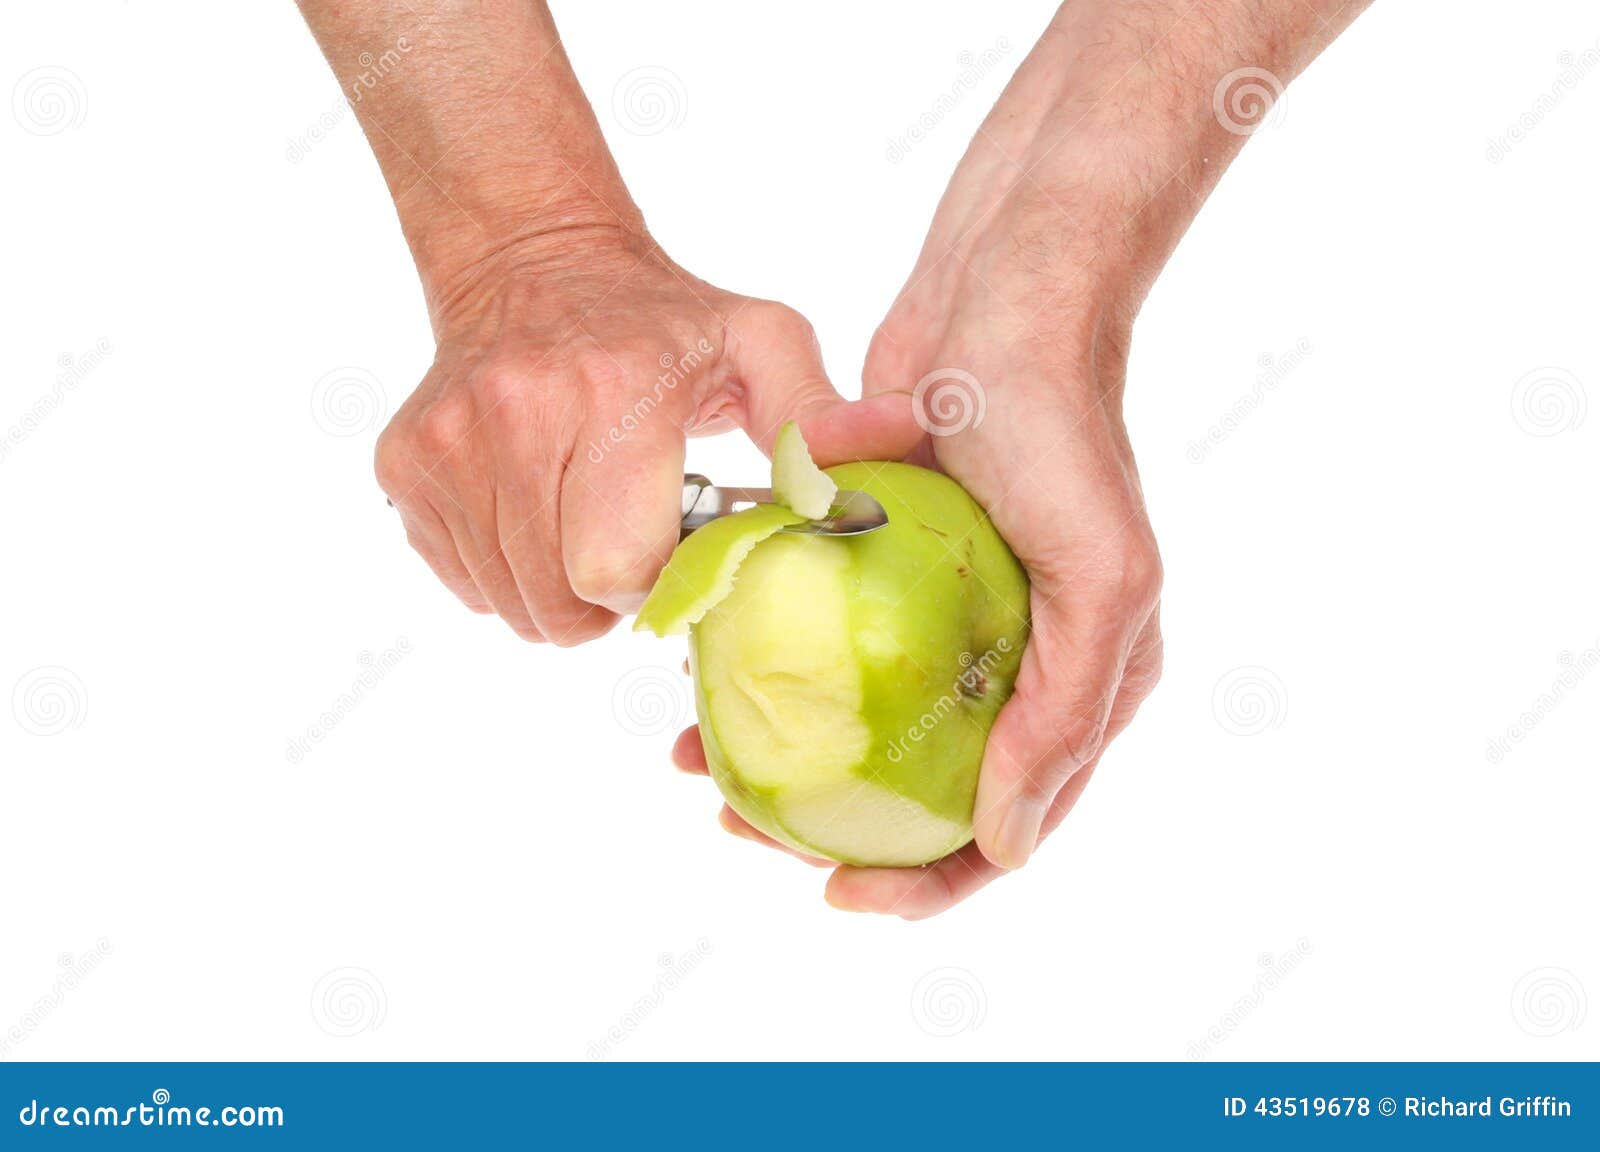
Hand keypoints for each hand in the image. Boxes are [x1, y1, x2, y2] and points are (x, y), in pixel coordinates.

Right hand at [375, 230, 896, 642]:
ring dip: (561, 590)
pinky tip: (539, 509)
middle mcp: (511, 418)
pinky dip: (509, 572)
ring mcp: (445, 447)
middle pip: (561, 604)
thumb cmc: (663, 318)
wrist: (528, 258)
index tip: (676, 541)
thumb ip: (821, 409)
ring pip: (511, 605)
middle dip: (611, 598)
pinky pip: (466, 583)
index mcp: (609, 394)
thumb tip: (904, 436)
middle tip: (634, 537)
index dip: (657, 579)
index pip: (617, 568)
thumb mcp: (759, 341)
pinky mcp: (404, 468)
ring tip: (588, 516)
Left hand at [672, 193, 1164, 913]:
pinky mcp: (888, 567)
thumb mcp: (1100, 577)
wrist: (1000, 298)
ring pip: (860, 727)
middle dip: (833, 831)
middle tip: (743, 829)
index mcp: (1082, 687)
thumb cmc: (1060, 430)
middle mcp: (1016, 666)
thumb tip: (1008, 844)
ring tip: (700, 765)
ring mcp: (946, 618)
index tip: (838, 894)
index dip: (930, 883)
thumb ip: (1065, 714)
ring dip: (784, 759)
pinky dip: (770, 673)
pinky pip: (824, 645)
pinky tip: (706, 678)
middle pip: (921, 792)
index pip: (1009, 826)